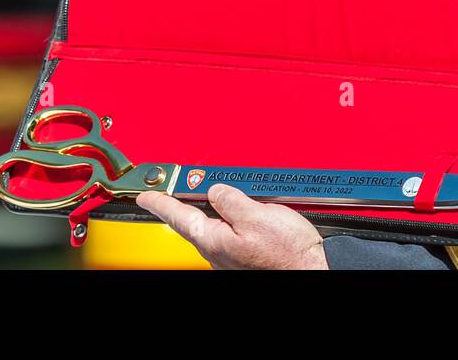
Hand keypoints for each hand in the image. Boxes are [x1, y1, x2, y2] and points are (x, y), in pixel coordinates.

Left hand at [135, 184, 328, 269]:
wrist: (313, 270)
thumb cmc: (288, 253)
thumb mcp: (256, 215)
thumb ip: (231, 198)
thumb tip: (216, 188)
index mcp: (213, 239)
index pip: (178, 215)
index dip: (159, 201)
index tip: (144, 194)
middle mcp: (217, 251)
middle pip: (194, 219)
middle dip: (184, 201)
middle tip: (172, 187)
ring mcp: (231, 256)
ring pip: (214, 225)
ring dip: (211, 208)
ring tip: (210, 193)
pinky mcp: (246, 256)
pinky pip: (230, 232)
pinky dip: (228, 217)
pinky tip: (237, 212)